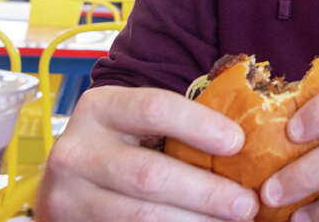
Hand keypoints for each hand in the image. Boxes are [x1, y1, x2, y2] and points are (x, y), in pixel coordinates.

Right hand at [36, 85, 259, 220]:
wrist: (73, 178)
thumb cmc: (127, 142)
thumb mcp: (140, 123)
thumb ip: (181, 128)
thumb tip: (250, 144)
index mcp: (101, 107)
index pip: (154, 109)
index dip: (199, 125)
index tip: (238, 143)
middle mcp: (75, 150)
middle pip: (150, 174)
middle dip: (206, 192)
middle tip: (247, 204)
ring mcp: (68, 196)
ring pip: (140, 216)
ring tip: (232, 221)